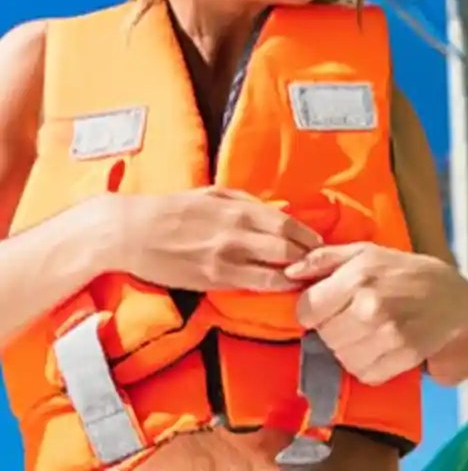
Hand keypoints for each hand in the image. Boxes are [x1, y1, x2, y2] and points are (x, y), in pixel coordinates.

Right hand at [104, 187, 323, 291]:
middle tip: (321, 265)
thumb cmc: (172, 210)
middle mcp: (238, 232)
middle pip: (289, 248)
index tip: (321, 244)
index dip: (308, 236)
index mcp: (239, 209)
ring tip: (309, 279)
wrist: (130, 232)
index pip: (287, 224)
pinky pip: (254, 285)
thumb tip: (277, 212)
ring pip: (277, 270)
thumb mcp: (213, 194)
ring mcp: (227, 258)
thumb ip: (246, 202)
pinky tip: (285, 288)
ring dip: (297, 275)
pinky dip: (275, 287)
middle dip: (309, 257)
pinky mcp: (214, 278)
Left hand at [286, 243, 467, 384]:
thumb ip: (325, 259)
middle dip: (334, 329)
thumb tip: (289, 270)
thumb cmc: (408, 273)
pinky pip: (364, 373)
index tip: (330, 306)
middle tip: (357, 317)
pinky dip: (369, 365)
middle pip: (323, 336)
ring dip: (351, 349)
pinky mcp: (403, 356)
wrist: (458, 301)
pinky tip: (384, 347)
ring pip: (341, 357)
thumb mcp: (368, 252)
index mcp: (359, 275)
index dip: (314, 310)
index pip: (306, 310)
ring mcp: (388, 333)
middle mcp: (371, 305)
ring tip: (371, 332)